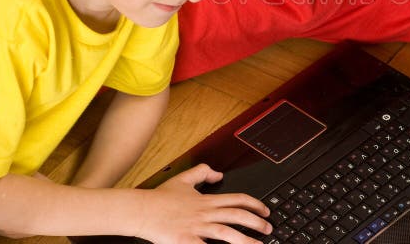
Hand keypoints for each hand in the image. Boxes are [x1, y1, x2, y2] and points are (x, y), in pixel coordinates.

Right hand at [136, 164, 271, 243]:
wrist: (140, 209)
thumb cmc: (160, 198)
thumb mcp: (183, 179)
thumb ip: (202, 172)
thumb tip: (219, 173)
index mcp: (207, 200)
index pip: (237, 200)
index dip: (255, 205)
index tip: (266, 210)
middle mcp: (205, 213)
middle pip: (237, 216)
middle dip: (256, 223)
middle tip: (269, 229)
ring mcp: (196, 227)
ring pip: (227, 233)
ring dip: (245, 241)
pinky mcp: (185, 241)